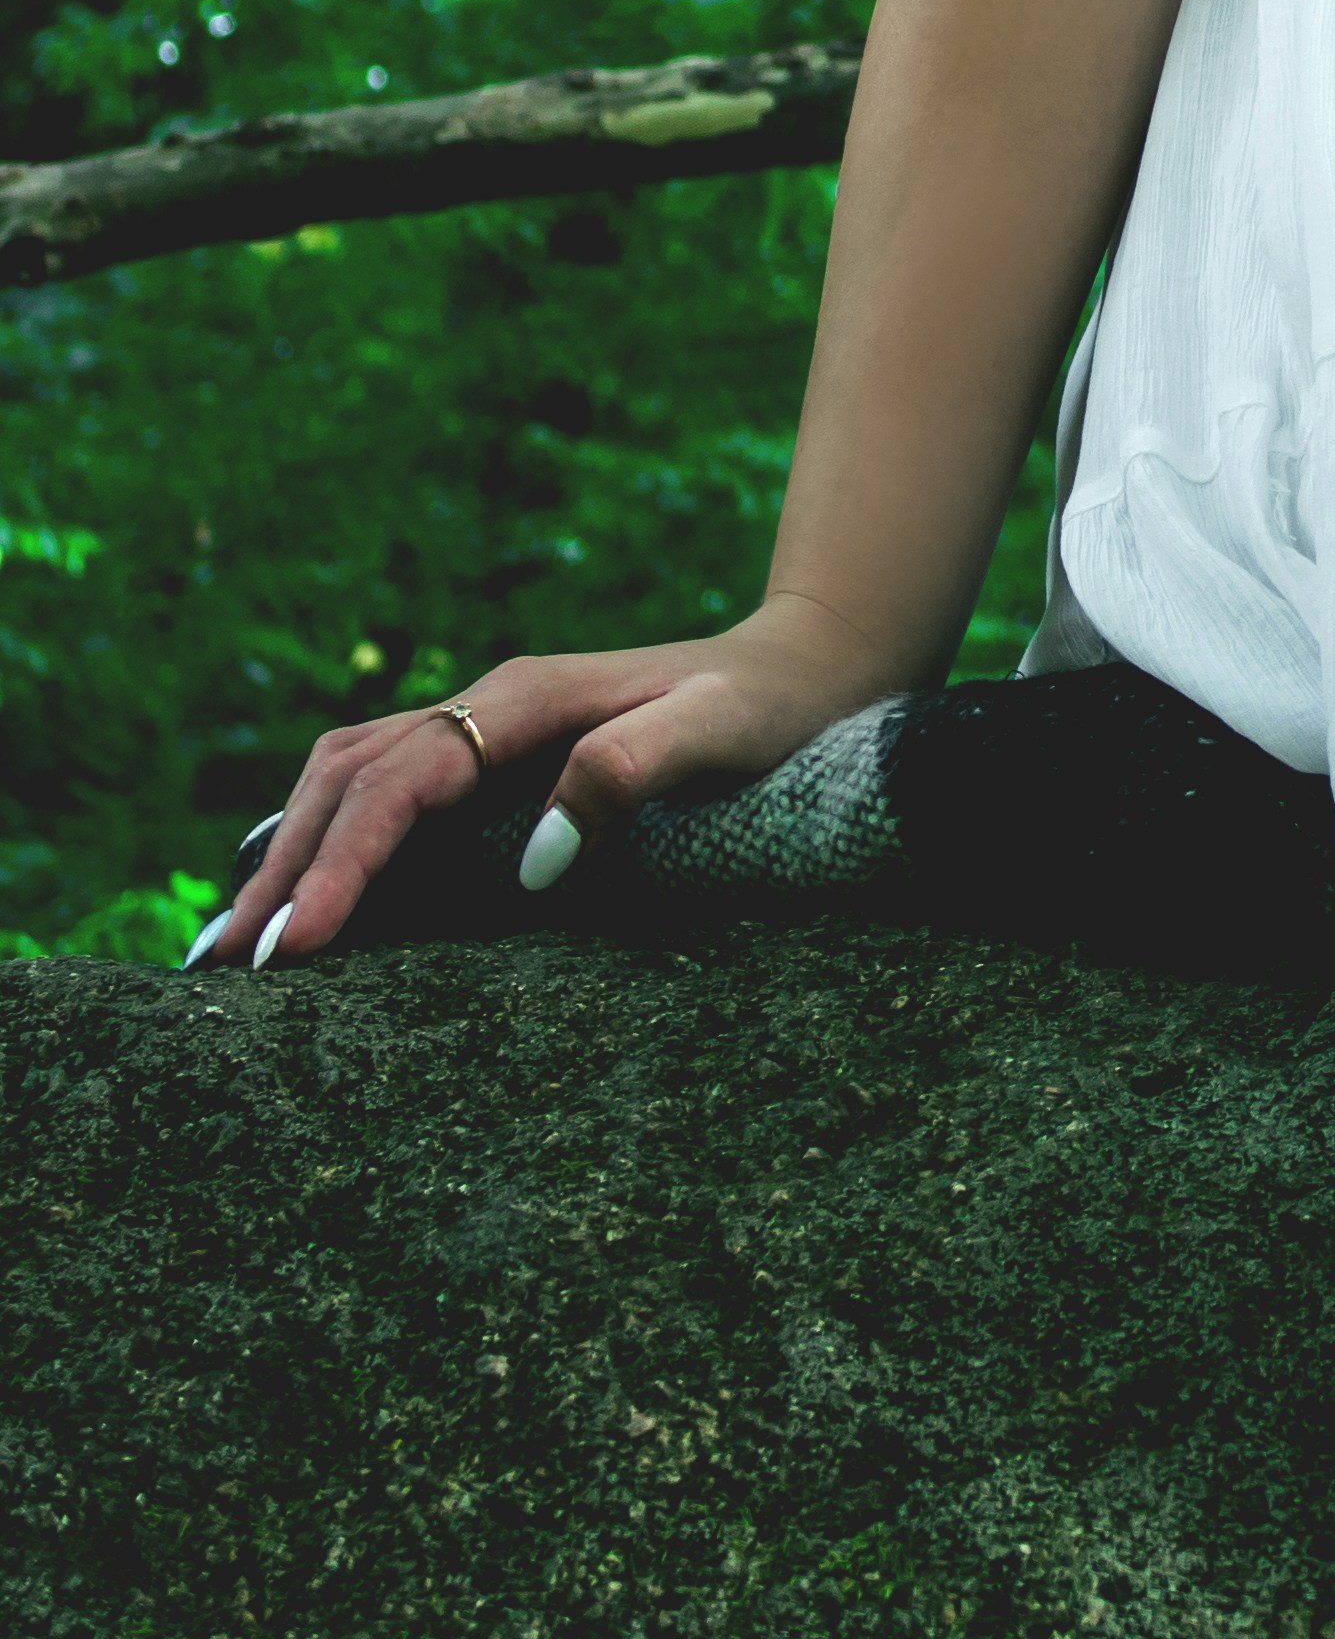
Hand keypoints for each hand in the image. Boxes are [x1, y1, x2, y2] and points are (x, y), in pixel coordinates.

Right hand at [190, 593, 895, 970]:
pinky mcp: (496, 760)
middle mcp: (488, 707)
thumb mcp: (719, 734)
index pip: (398, 785)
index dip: (341, 864)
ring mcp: (486, 729)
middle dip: (283, 868)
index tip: (296, 947)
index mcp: (524, 700)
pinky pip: (384, 789)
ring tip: (233, 945)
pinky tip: (301, 894)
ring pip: (350, 775)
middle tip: (225, 969)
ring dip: (289, 850)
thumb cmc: (767, 709)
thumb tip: (533, 859)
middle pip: (347, 777)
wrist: (806, 669)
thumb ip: (630, 775)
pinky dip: (326, 835)